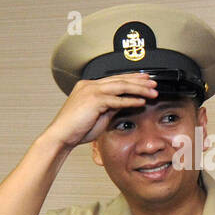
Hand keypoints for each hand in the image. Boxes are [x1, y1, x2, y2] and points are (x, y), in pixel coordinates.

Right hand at [42, 73, 158, 148]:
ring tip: (152, 92)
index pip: (114, 79)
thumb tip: (126, 102)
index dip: (131, 79)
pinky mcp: (94, 100)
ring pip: (120, 86)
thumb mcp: (99, 115)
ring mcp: (91, 91)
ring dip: (138, 89)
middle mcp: (89, 85)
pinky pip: (117, 99)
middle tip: (153, 83)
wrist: (61, 136)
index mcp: (88, 86)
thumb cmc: (77, 129)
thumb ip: (111, 106)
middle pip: (119, 79)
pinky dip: (130, 100)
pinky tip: (141, 102)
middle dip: (139, 81)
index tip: (144, 80)